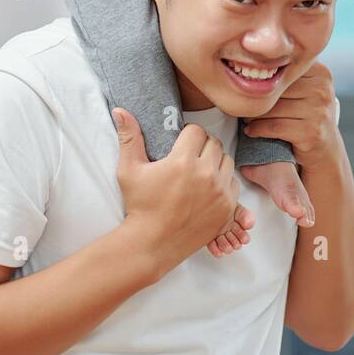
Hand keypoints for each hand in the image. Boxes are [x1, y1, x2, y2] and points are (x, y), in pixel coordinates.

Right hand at [113, 107, 253, 271]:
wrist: (151, 243)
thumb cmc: (139, 206)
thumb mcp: (129, 170)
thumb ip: (129, 137)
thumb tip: (120, 110)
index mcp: (183, 161)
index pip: (196, 131)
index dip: (187, 134)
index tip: (180, 144)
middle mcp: (206, 174)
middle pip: (214, 143)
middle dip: (202, 145)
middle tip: (190, 156)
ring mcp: (219, 193)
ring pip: (226, 162)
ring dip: (215, 162)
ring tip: (200, 171)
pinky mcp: (227, 209)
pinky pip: (233, 184)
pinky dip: (223, 183)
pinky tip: (208, 188)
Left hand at [241, 60, 339, 172]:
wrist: (326, 151)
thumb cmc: (306, 116)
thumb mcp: (304, 89)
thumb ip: (288, 74)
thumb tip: (247, 59)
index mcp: (320, 71)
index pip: (282, 67)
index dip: (262, 77)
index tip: (246, 83)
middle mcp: (322, 88)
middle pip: (277, 88)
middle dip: (257, 97)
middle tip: (243, 104)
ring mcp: (319, 110)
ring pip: (273, 108)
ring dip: (253, 115)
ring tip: (246, 118)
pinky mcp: (312, 131)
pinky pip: (275, 126)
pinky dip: (258, 129)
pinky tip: (251, 130)